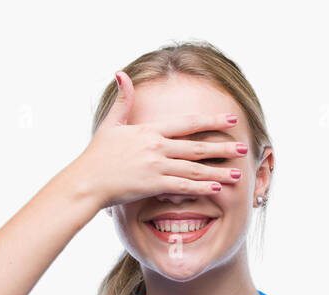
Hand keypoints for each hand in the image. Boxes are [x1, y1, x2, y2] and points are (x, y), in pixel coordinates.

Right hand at [66, 71, 247, 210]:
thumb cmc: (97, 156)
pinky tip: (217, 187)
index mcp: (149, 131)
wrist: (86, 181)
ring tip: (237, 172)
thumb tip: (121, 74)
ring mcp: (155, 166)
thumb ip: (122, 101)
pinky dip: (201, 186)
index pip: (186, 123)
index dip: (210, 121)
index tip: (229, 119)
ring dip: (217, 170)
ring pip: (193, 168)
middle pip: (196, 145)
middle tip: (242, 146)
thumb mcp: (110, 124)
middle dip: (221, 146)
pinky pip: (183, 186)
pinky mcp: (152, 184)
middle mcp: (156, 146)